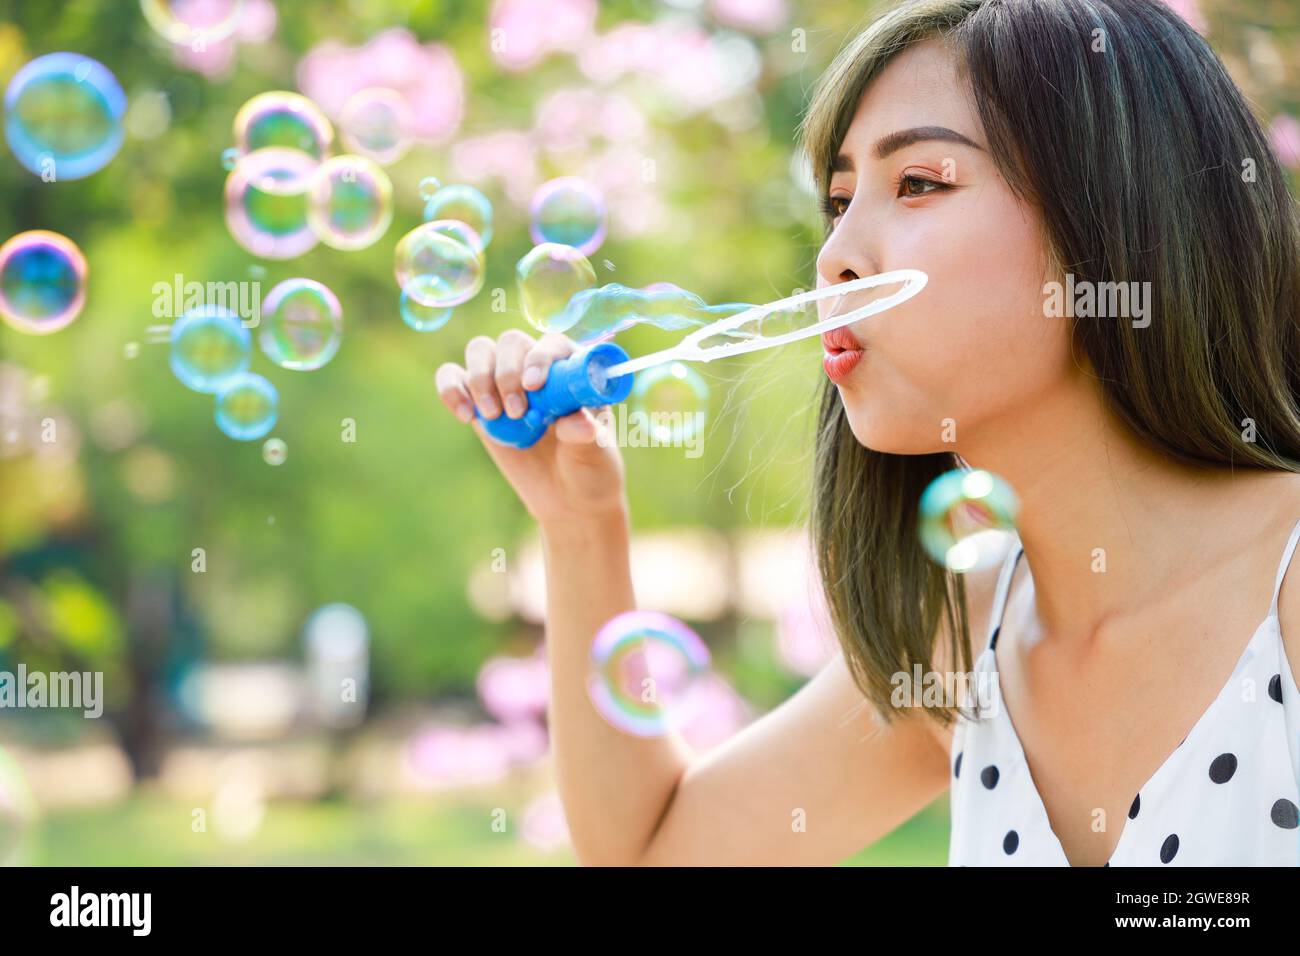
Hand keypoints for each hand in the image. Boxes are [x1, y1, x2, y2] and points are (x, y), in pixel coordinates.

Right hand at [436, 330, 627, 526]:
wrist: (566, 497)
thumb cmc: (590, 468)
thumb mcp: (596, 454)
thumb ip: (586, 435)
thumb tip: (579, 424)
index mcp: (572, 369)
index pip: (551, 344)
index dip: (539, 357)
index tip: (533, 386)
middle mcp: (536, 366)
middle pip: (512, 342)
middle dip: (507, 373)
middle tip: (516, 412)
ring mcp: (505, 382)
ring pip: (480, 351)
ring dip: (480, 378)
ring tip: (492, 416)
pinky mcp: (479, 401)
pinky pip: (452, 377)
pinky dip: (450, 388)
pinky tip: (465, 415)